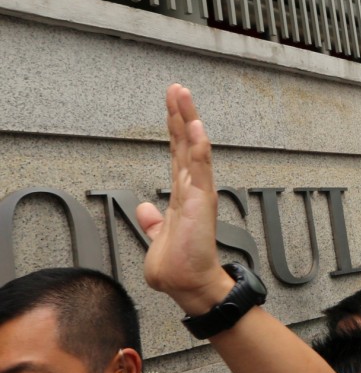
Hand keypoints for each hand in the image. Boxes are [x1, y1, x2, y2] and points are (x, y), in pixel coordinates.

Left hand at [136, 84, 231, 313]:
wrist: (188, 283)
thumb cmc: (178, 265)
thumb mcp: (157, 238)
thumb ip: (153, 221)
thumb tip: (146, 208)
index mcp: (181, 195)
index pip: (177, 154)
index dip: (174, 129)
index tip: (172, 107)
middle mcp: (192, 189)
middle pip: (185, 143)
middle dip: (180, 114)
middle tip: (177, 89)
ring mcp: (198, 192)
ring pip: (193, 147)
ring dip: (188, 119)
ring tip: (183, 94)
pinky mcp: (202, 200)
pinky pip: (201, 167)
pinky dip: (199, 145)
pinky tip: (196, 126)